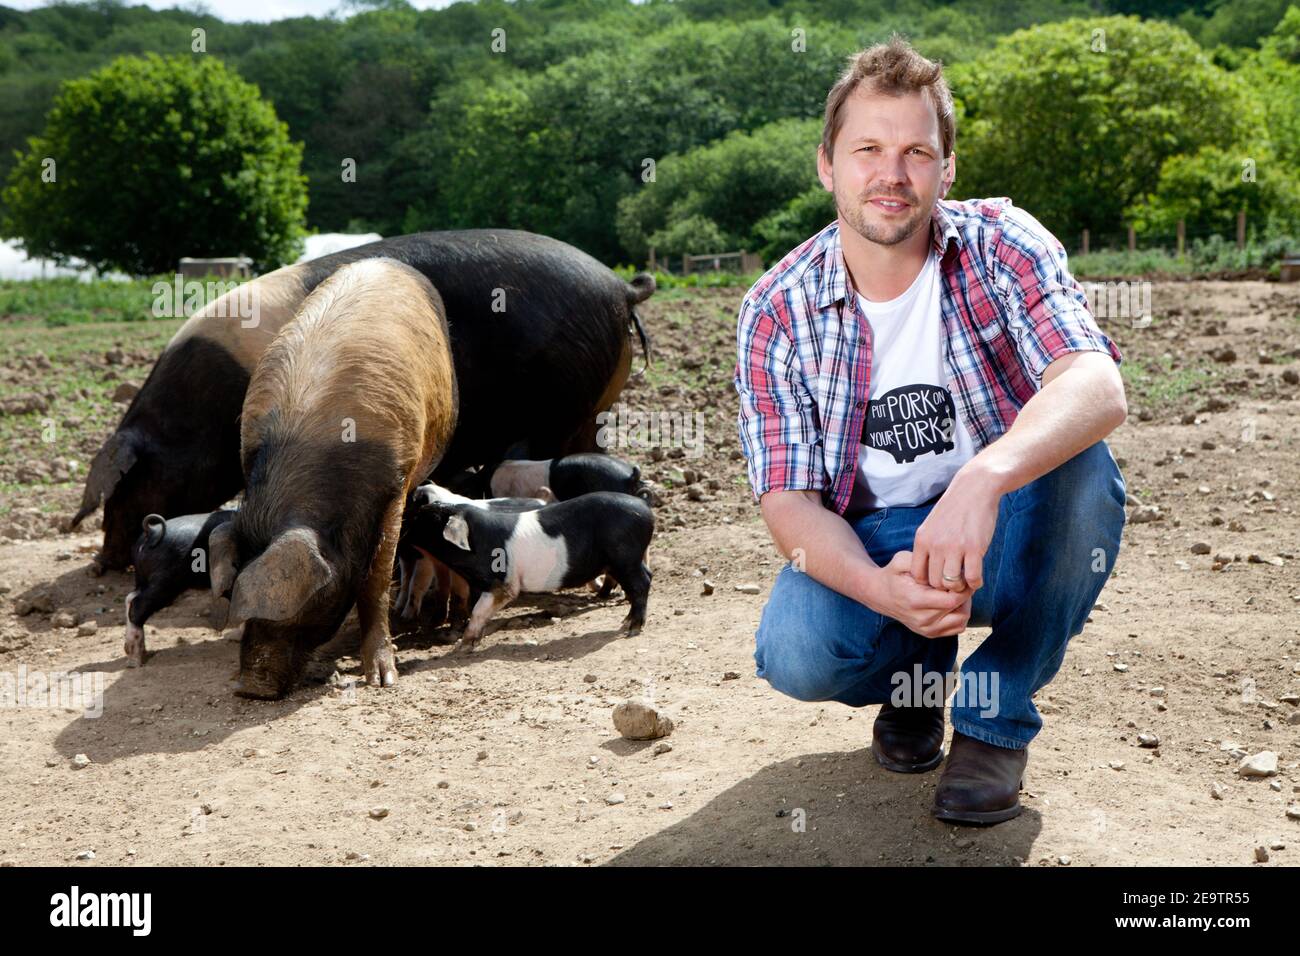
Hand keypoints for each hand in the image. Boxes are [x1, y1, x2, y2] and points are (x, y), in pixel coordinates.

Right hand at [867, 551, 971, 637]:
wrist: (880, 595)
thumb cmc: (893, 575)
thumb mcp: (901, 560)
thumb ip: (921, 560)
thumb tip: (944, 565)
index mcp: (916, 600)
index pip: (952, 599)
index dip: (963, 587)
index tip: (963, 575)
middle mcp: (922, 619)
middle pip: (960, 610)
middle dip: (966, 594)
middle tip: (962, 581)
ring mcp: (926, 629)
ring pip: (961, 621)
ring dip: (964, 605)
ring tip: (957, 592)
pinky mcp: (929, 633)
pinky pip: (957, 627)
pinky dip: (960, 615)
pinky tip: (952, 602)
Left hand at [911, 465, 1001, 592]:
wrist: (975, 488)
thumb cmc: (954, 508)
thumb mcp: (932, 525)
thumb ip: (928, 546)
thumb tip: (926, 571)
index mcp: (922, 540)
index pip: (917, 575)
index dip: (928, 583)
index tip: (939, 581)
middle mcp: (935, 545)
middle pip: (934, 582)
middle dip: (945, 588)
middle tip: (954, 586)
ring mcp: (954, 547)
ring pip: (951, 583)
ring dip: (960, 588)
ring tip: (965, 583)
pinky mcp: (974, 547)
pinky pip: (972, 577)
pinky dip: (975, 583)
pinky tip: (977, 579)